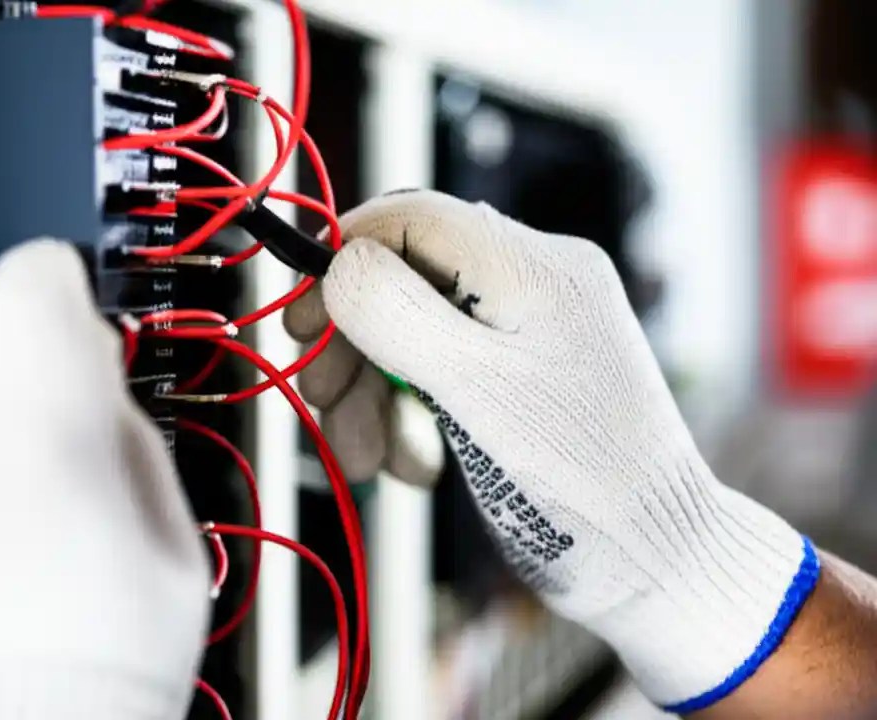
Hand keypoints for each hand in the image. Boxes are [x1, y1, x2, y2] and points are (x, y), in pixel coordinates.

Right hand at [289, 191, 816, 711]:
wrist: (655, 559)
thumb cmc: (582, 480)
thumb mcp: (476, 389)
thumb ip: (399, 314)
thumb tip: (338, 261)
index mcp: (534, 266)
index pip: (412, 218)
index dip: (343, 258)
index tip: (302, 321)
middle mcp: (531, 285)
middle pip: (401, 281)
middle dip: (352, 346)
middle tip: (322, 401)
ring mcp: (523, 334)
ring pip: (408, 335)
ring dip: (370, 397)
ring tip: (366, 460)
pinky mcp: (513, 380)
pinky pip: (434, 376)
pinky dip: (406, 419)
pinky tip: (412, 465)